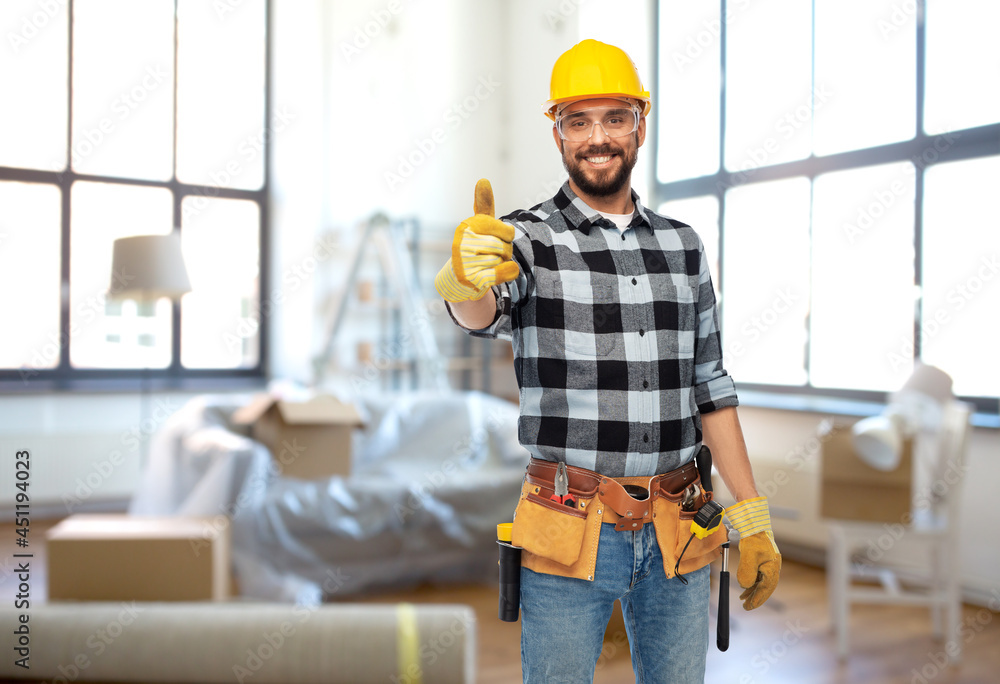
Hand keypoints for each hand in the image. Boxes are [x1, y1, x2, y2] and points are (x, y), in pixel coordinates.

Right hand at [435, 179, 519, 301]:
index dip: (507, 236)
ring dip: (502, 262)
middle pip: (504, 246)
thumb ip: (483, 205)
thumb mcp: (479, 225)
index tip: (498, 237)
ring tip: (489, 263)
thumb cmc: (475, 246)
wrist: (461, 278)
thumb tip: (483, 180)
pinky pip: (504, 273)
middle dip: (505, 251)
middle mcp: (462, 243)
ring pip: (503, 260)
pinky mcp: (472, 279)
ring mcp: (465, 263)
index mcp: (467, 226)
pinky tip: (501, 272)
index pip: (505, 230)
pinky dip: (509, 273)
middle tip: (493, 254)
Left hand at [726, 497, 781, 609]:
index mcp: (772, 568)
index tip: (748, 607)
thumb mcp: (748, 555)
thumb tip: (744, 586)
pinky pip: (759, 576)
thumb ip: (747, 571)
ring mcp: (769, 565)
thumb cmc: (753, 538)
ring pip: (762, 583)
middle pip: (765, 588)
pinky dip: (752, 582)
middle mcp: (773, 567)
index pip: (765, 588)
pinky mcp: (763, 561)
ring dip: (753, 591)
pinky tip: (745, 587)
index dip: (757, 599)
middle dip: (756, 598)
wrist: (754, 524)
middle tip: (746, 607)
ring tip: (743, 599)